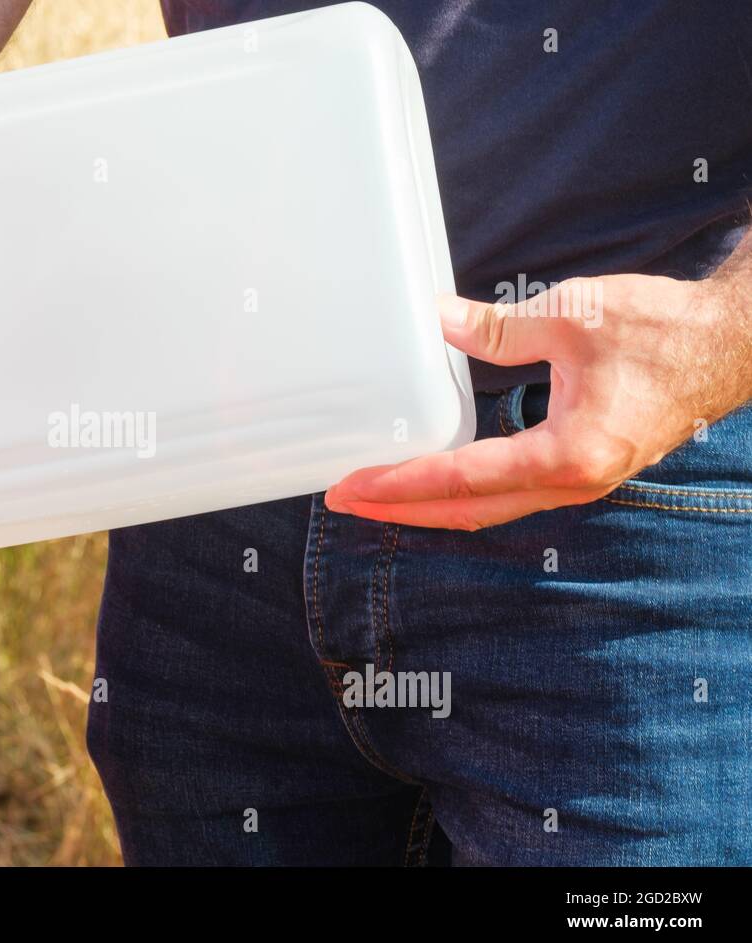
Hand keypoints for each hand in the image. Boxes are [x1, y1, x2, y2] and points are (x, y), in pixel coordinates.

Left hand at [325, 274, 749, 529]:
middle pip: (466, 510)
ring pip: (487, 509)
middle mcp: (571, 482)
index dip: (400, 483)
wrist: (730, 344)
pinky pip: (509, 495)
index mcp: (567, 454)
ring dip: (428, 504)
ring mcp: (578, 482)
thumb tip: (434, 320)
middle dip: (400, 507)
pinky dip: (462, 492)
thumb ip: (497, 327)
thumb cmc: (663, 331)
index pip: (461, 479)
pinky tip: (433, 477)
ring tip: (377, 494)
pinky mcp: (581, 469)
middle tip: (344, 498)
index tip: (353, 485)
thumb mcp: (571, 317)